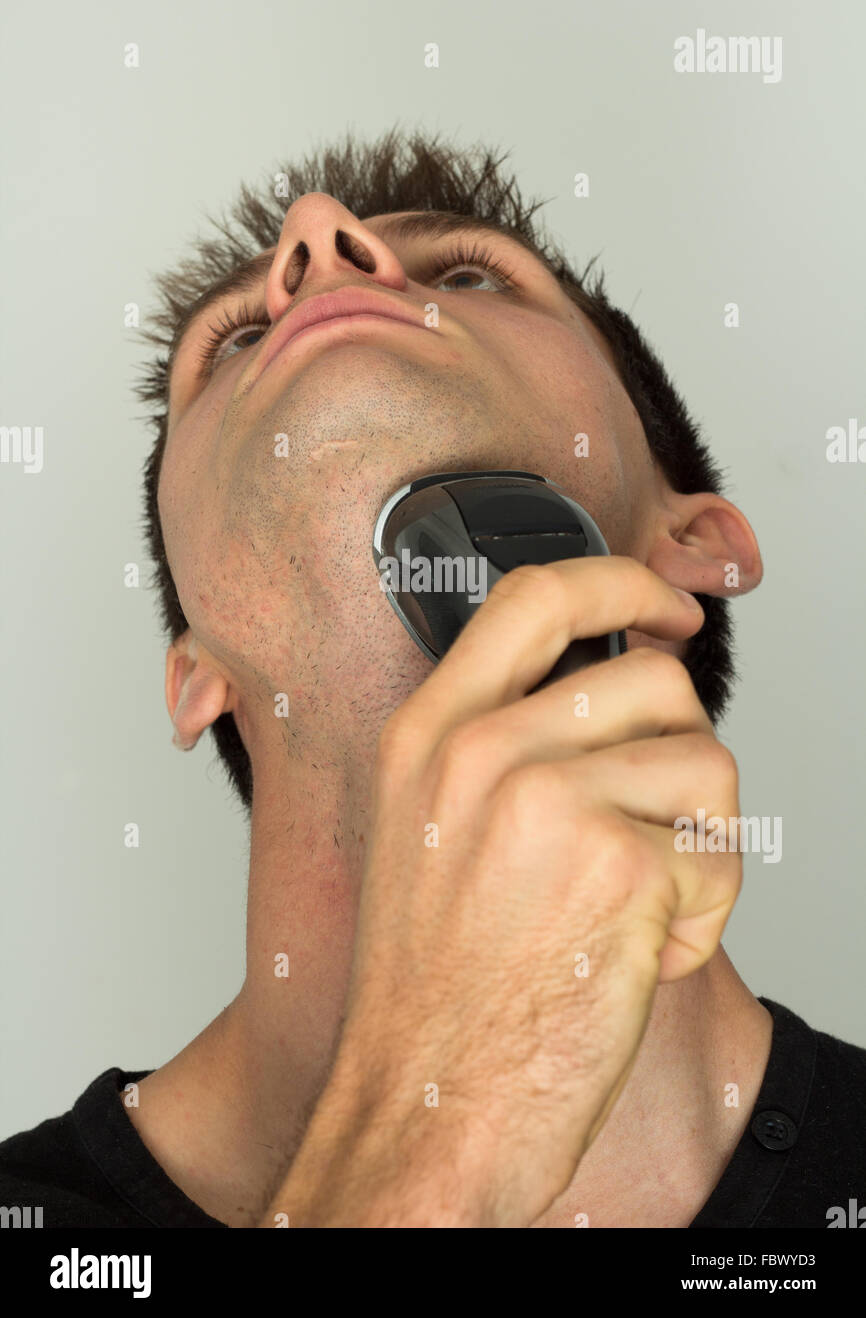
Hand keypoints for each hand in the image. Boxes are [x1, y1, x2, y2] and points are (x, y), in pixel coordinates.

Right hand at [262, 557, 741, 1227]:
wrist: (426, 1103)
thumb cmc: (433, 987)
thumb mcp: (425, 831)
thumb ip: (497, 745)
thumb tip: (609, 691)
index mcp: (429, 734)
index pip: (536, 597)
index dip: (620, 584)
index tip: (665, 608)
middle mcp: (483, 750)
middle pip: (655, 681)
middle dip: (683, 756)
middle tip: (651, 831)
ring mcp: (549, 801)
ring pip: (707, 762)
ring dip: (700, 843)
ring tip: (635, 907)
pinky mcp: (620, 862)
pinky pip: (721, 852)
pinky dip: (704, 913)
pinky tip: (637, 952)